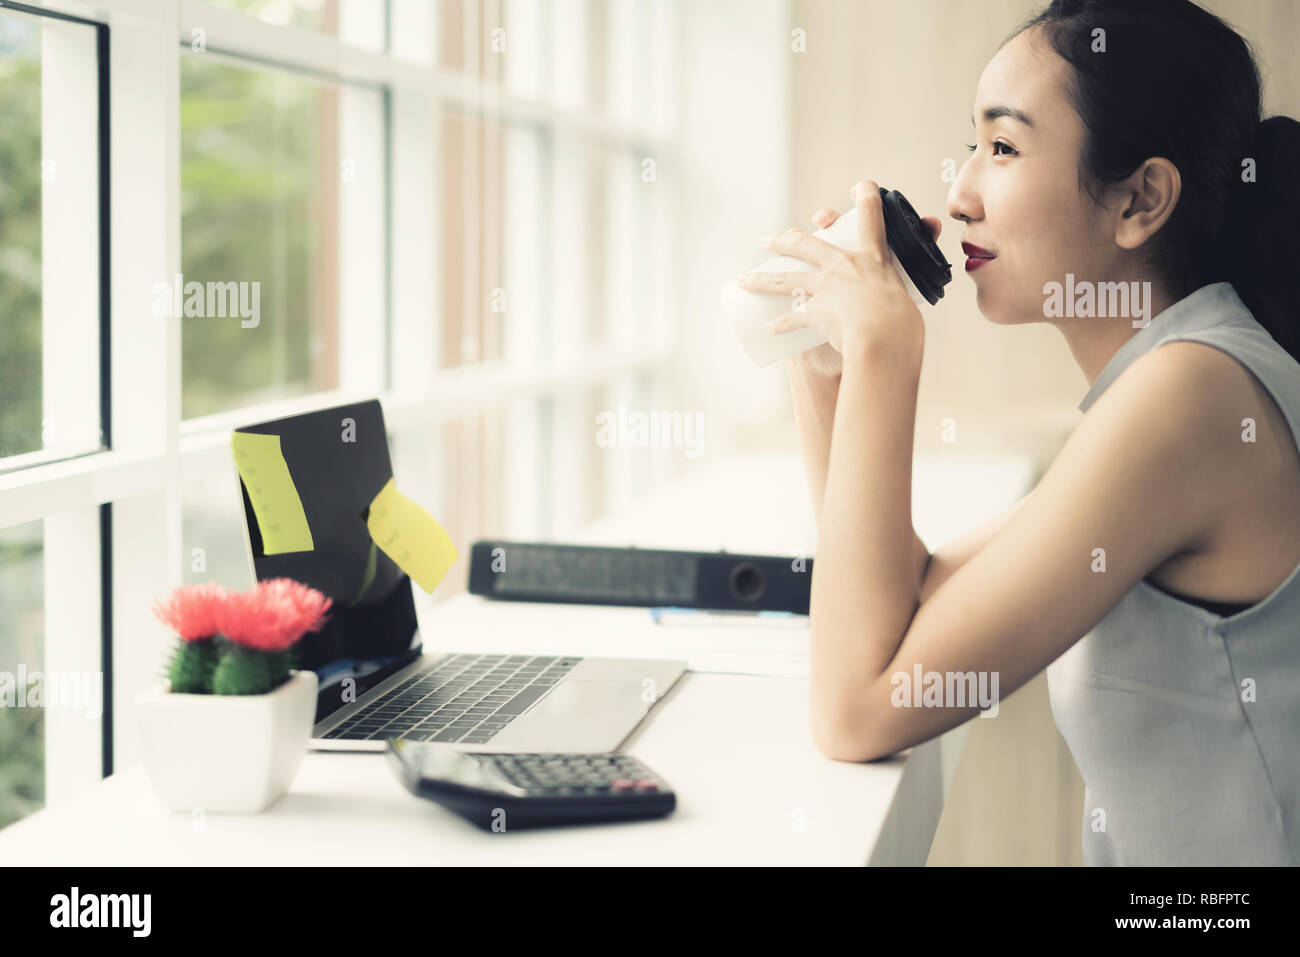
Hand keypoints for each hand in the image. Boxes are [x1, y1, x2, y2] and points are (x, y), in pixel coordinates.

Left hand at [741, 180, 940, 366]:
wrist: (885, 338)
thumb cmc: (903, 324)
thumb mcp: (908, 303)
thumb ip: (896, 306)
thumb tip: (894, 323)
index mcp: (874, 258)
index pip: (871, 217)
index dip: (865, 197)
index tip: (860, 185)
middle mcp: (844, 265)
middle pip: (807, 243)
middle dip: (784, 240)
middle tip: (768, 240)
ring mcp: (826, 286)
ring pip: (785, 278)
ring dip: (761, 279)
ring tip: (744, 279)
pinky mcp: (814, 310)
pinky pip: (791, 318)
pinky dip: (778, 325)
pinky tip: (767, 328)